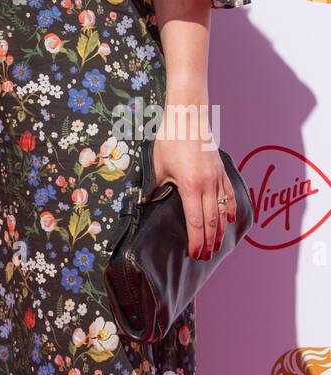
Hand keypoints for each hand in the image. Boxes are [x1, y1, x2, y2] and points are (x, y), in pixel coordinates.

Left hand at [149, 98, 235, 259]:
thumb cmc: (170, 139)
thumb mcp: (157, 165)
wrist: (187, 117)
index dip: (195, 241)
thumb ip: (153, 188)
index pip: (195, 222)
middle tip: (205, 257)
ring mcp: (217, 178)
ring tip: (217, 246)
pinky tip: (229, 220)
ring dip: (220, 231)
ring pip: (222, 212)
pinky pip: (228, 195)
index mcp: (190, 186)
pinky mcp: (221, 171)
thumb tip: (144, 205)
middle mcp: (207, 185)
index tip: (194, 254)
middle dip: (208, 242)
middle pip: (211, 222)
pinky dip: (230, 210)